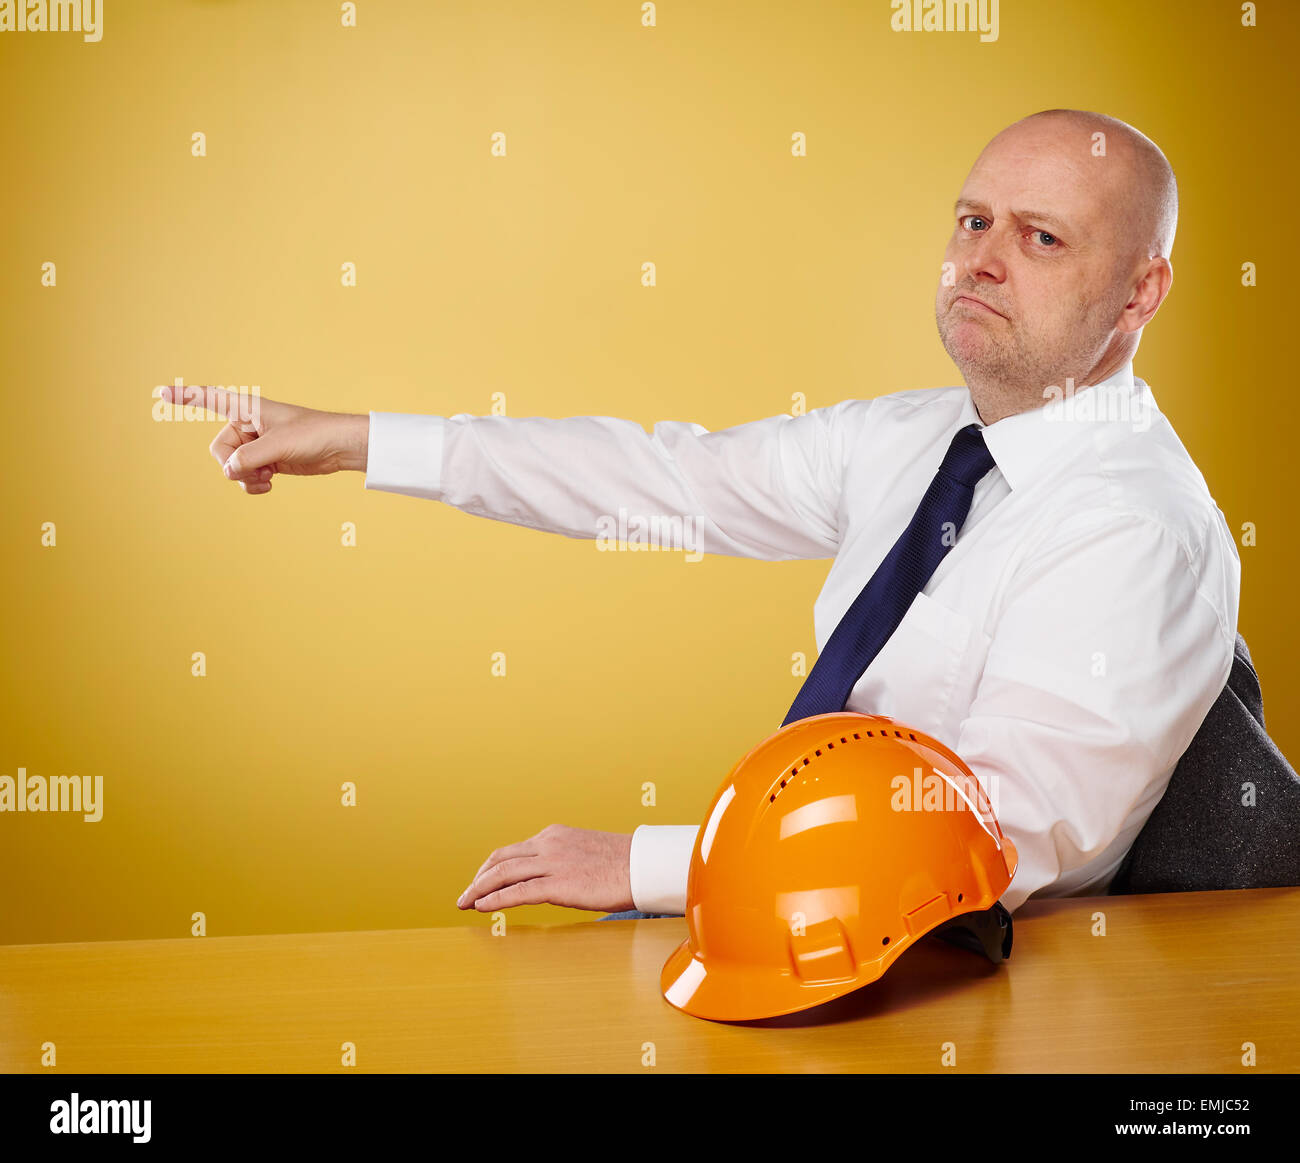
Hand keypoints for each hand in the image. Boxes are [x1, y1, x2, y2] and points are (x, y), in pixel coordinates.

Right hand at [159, 384, 368, 493]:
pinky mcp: (265, 462)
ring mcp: (255, 445)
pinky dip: (253, 484)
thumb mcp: (277, 445)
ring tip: (267, 477)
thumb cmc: (313, 434)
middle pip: (219, 450)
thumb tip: (229, 471)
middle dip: (233, 465)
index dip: (185, 396)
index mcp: (246, 408)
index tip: (161, 393)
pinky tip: (270, 484)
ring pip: (232, 467)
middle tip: (256, 469)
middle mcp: (247, 425)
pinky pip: (245, 477)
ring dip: (245, 477)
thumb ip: (248, 458)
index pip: (209, 399)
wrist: (338, 448)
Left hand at [457, 824, 634, 913]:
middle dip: (479, 878)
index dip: (491, 868)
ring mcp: (553, 863)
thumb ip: (564, 860)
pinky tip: (482, 908)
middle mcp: (549, 844)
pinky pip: (518, 892)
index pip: (513, 850)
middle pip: (500, 859)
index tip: (480, 882)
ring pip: (503, 873)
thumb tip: (552, 879)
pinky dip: (495, 900)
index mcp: (555, 835)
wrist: (645, 866)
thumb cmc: (623, 864)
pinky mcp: (559, 885)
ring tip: (465, 903)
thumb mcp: (586, 852)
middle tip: (465, 895)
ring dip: (479, 889)